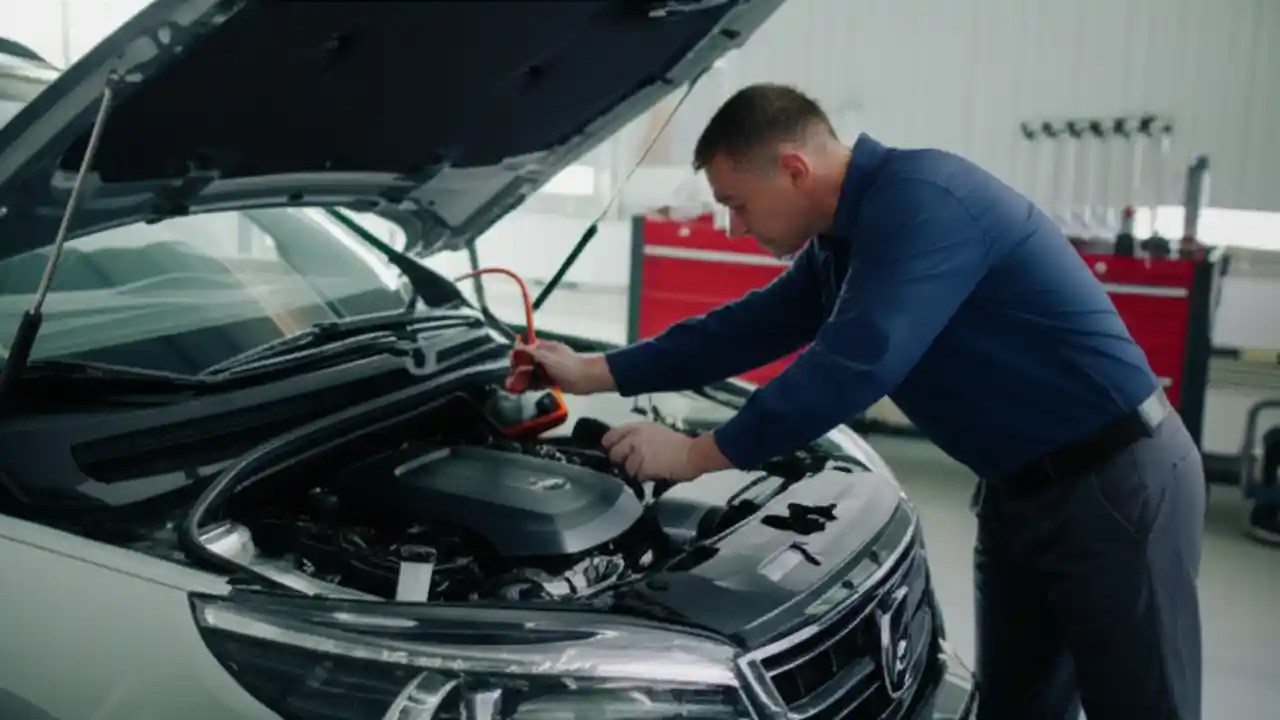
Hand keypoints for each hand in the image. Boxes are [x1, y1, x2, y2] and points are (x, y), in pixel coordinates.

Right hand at [518, 340, 614, 394]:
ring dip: (521, 378)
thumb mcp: (548, 356)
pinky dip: (529, 385)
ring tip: (511, 386)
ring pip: (531, 373)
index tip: (511, 361)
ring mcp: (548, 370)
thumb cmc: (567, 366)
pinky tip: (521, 390)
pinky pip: (537, 382)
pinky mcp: (551, 381)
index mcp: (545, 347)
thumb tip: (516, 347)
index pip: (527, 347)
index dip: (518, 353)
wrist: (586, 379)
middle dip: (517, 368)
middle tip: (510, 378)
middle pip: (527, 361)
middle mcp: (545, 358)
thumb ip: (531, 352)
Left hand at [602, 421, 730, 482]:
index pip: (611, 436)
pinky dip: (643, 478)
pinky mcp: (643, 467)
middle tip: (631, 465)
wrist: (692, 453)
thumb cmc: (678, 443)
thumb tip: (626, 447)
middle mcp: (634, 438)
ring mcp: (637, 453)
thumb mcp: (655, 431)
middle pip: (614, 454)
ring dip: (634, 472)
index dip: (610, 446)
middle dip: (621, 461)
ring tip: (647, 470)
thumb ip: (638, 437)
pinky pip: (636, 476)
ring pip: (625, 468)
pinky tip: (653, 474)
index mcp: (637, 427)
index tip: (615, 452)